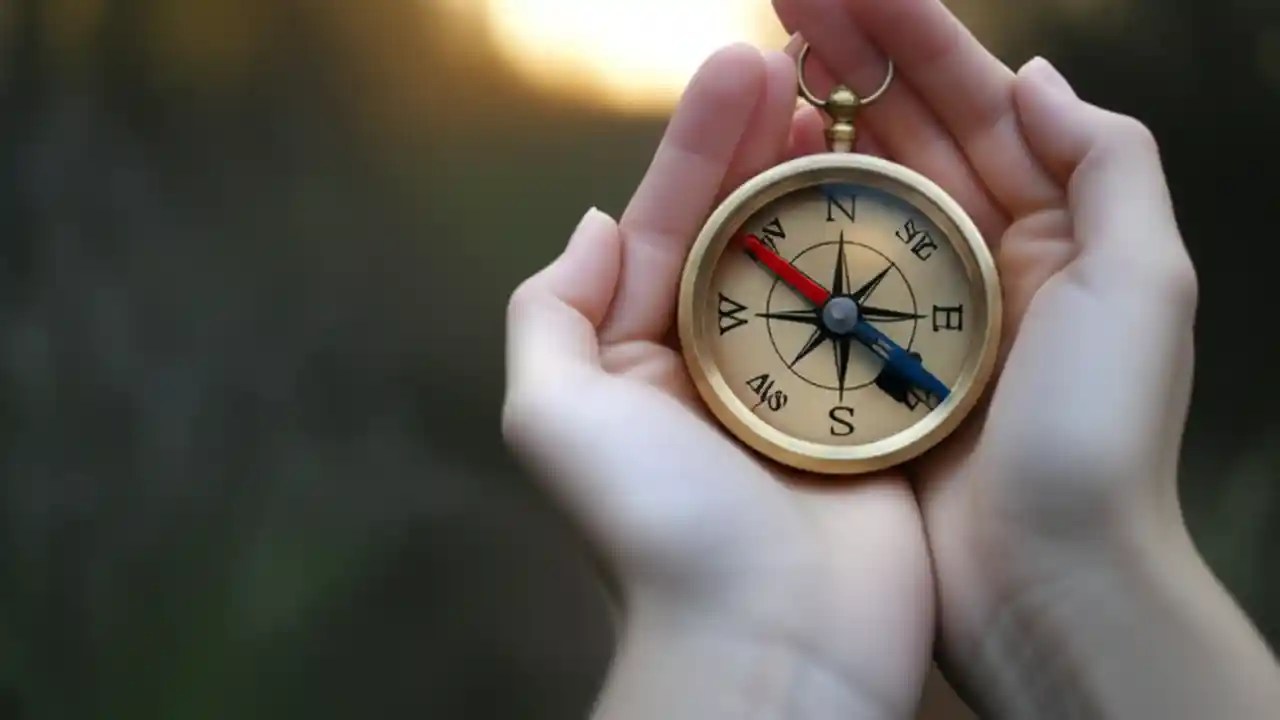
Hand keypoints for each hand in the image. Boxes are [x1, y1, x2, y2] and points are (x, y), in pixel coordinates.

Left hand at [503, 46, 933, 718]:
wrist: (772, 638)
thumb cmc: (657, 531)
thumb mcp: (555, 415)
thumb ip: (551, 314)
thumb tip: (590, 225)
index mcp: (644, 357)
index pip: (664, 225)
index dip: (696, 146)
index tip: (736, 69)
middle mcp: (719, 361)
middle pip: (743, 228)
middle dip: (762, 142)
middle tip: (795, 61)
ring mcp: (799, 381)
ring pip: (813, 259)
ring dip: (826, 178)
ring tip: (844, 102)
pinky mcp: (871, 406)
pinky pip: (876, 312)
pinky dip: (885, 250)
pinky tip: (902, 186)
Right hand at [777, 0, 1279, 715]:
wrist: (1044, 581)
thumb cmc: (1098, 437)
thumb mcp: (1141, 284)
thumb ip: (1106, 165)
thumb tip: (1039, 76)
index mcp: (1054, 229)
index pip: (980, 103)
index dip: (915, 34)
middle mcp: (984, 259)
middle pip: (911, 134)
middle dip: (851, 59)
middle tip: (785, 2)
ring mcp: (919, 310)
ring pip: (861, 192)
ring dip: (816, 122)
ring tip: (764, 63)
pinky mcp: (867, 361)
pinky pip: (825, 270)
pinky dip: (794, 218)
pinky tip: (756, 172)